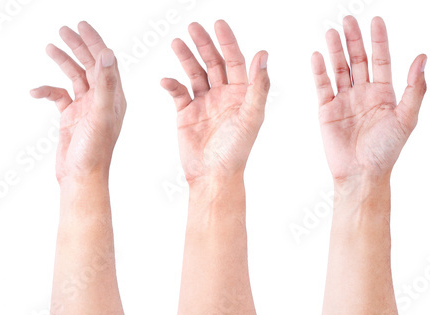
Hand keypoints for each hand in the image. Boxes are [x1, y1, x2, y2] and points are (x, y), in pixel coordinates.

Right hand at [30, 21, 124, 184]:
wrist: (80, 178)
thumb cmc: (95, 151)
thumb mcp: (101, 114)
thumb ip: (105, 83)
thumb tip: (107, 53)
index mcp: (113, 96)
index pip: (105, 61)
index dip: (93, 41)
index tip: (81, 26)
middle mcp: (100, 99)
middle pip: (89, 65)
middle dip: (77, 46)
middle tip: (64, 30)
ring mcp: (84, 108)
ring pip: (73, 77)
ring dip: (63, 62)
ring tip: (50, 47)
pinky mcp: (69, 117)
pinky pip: (57, 96)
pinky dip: (46, 90)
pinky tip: (35, 91)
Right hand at [161, 21, 268, 183]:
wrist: (213, 175)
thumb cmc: (237, 150)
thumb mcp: (252, 115)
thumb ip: (259, 84)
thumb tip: (263, 53)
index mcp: (242, 93)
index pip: (235, 60)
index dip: (227, 41)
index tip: (218, 25)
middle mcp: (223, 94)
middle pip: (213, 62)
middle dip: (203, 44)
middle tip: (193, 27)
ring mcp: (203, 103)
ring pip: (194, 73)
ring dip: (186, 58)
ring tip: (177, 43)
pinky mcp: (185, 113)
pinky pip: (178, 93)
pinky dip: (172, 84)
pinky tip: (166, 80)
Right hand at [313, 16, 426, 182]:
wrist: (361, 173)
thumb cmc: (386, 150)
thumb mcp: (407, 118)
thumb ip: (415, 88)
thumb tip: (422, 58)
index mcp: (384, 93)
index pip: (381, 59)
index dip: (378, 40)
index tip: (375, 21)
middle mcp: (364, 93)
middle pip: (357, 59)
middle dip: (352, 39)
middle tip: (346, 20)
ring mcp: (344, 100)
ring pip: (339, 69)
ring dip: (334, 50)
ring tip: (330, 32)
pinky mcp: (326, 110)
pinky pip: (322, 86)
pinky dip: (319, 71)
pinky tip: (317, 56)